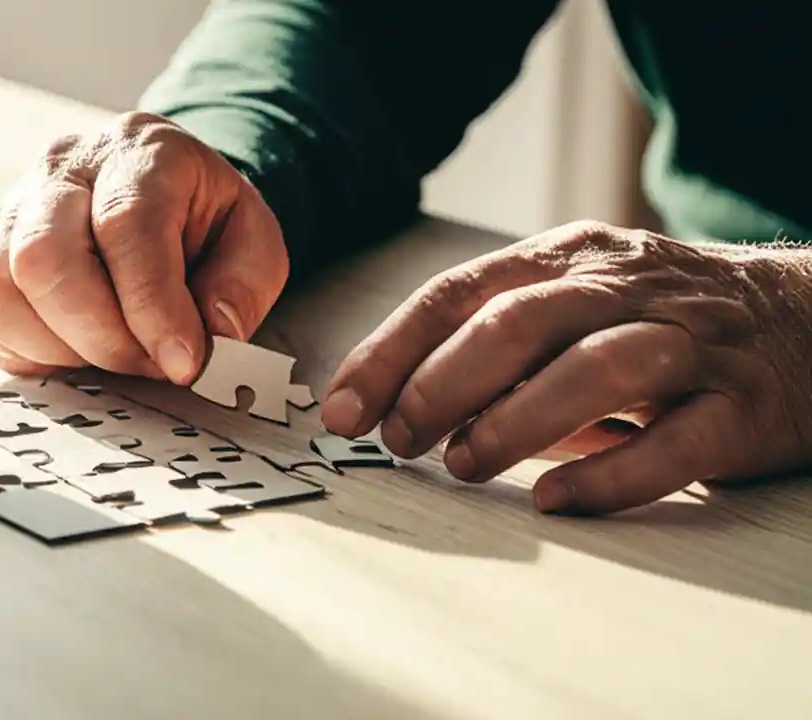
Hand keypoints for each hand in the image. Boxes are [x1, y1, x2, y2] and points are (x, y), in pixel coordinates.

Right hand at [0, 111, 286, 382]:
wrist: (162, 197)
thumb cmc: (203, 222)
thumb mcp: (253, 240)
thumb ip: (244, 285)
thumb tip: (214, 335)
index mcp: (138, 152)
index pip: (126, 224)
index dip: (153, 306)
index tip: (183, 362)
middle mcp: (61, 171)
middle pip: (45, 256)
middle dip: (102, 336)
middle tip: (150, 365)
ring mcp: (12, 211)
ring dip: (63, 349)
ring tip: (116, 356)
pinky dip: (32, 353)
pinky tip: (79, 349)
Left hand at [322, 220, 811, 514]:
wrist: (809, 319)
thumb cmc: (657, 321)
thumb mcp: (572, 305)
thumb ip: (495, 343)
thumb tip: (393, 403)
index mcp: (566, 259)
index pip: (458, 294)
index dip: (391, 351)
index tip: (341, 408)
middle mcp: (625, 288)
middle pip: (520, 322)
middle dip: (440, 383)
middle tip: (396, 438)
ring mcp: (689, 342)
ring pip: (597, 368)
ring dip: (515, 421)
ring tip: (459, 465)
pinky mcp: (743, 405)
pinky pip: (676, 442)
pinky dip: (611, 475)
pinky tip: (555, 502)